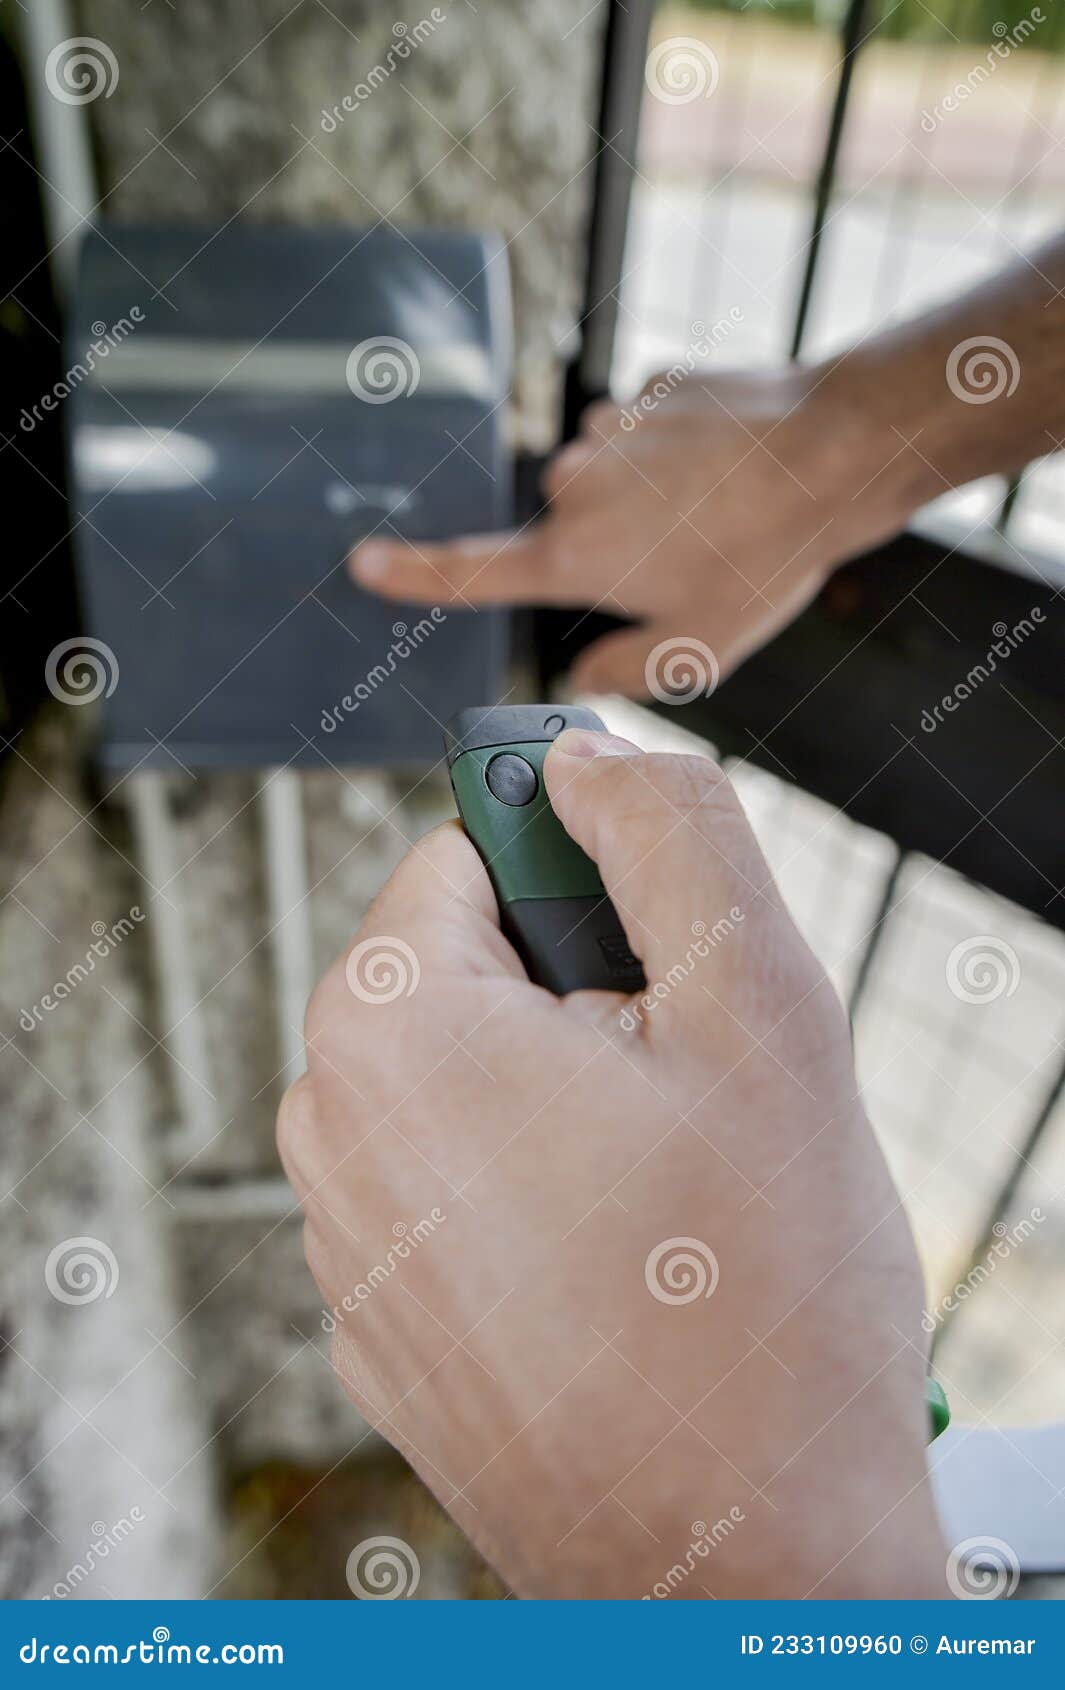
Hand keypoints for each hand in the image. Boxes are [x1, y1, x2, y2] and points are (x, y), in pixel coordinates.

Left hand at [278, 730, 945, 1597]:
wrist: (744, 1574)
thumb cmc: (760, 1304)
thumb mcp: (759, 1005)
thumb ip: (670, 832)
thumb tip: (589, 760)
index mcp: (386, 1026)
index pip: (467, 848)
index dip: (588, 880)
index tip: (662, 960)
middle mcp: (330, 1133)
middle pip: (468, 968)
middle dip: (587, 998)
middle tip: (692, 1096)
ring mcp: (349, 1245)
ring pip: (475, 1082)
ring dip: (576, 1103)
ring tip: (672, 1200)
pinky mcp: (388, 1329)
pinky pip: (464, 1191)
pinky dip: (542, 1198)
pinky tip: (632, 1278)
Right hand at [349, 362, 924, 697]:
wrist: (833, 453)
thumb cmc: (765, 558)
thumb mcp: (698, 648)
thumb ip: (623, 670)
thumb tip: (583, 676)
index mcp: (575, 555)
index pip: (471, 569)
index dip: (413, 572)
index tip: (366, 562)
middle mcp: (576, 486)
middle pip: (566, 524)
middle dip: (608, 542)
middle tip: (683, 558)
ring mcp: (611, 427)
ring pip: (606, 472)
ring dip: (644, 492)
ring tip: (716, 511)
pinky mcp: (651, 386)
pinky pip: (644, 427)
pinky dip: (675, 448)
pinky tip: (728, 465)